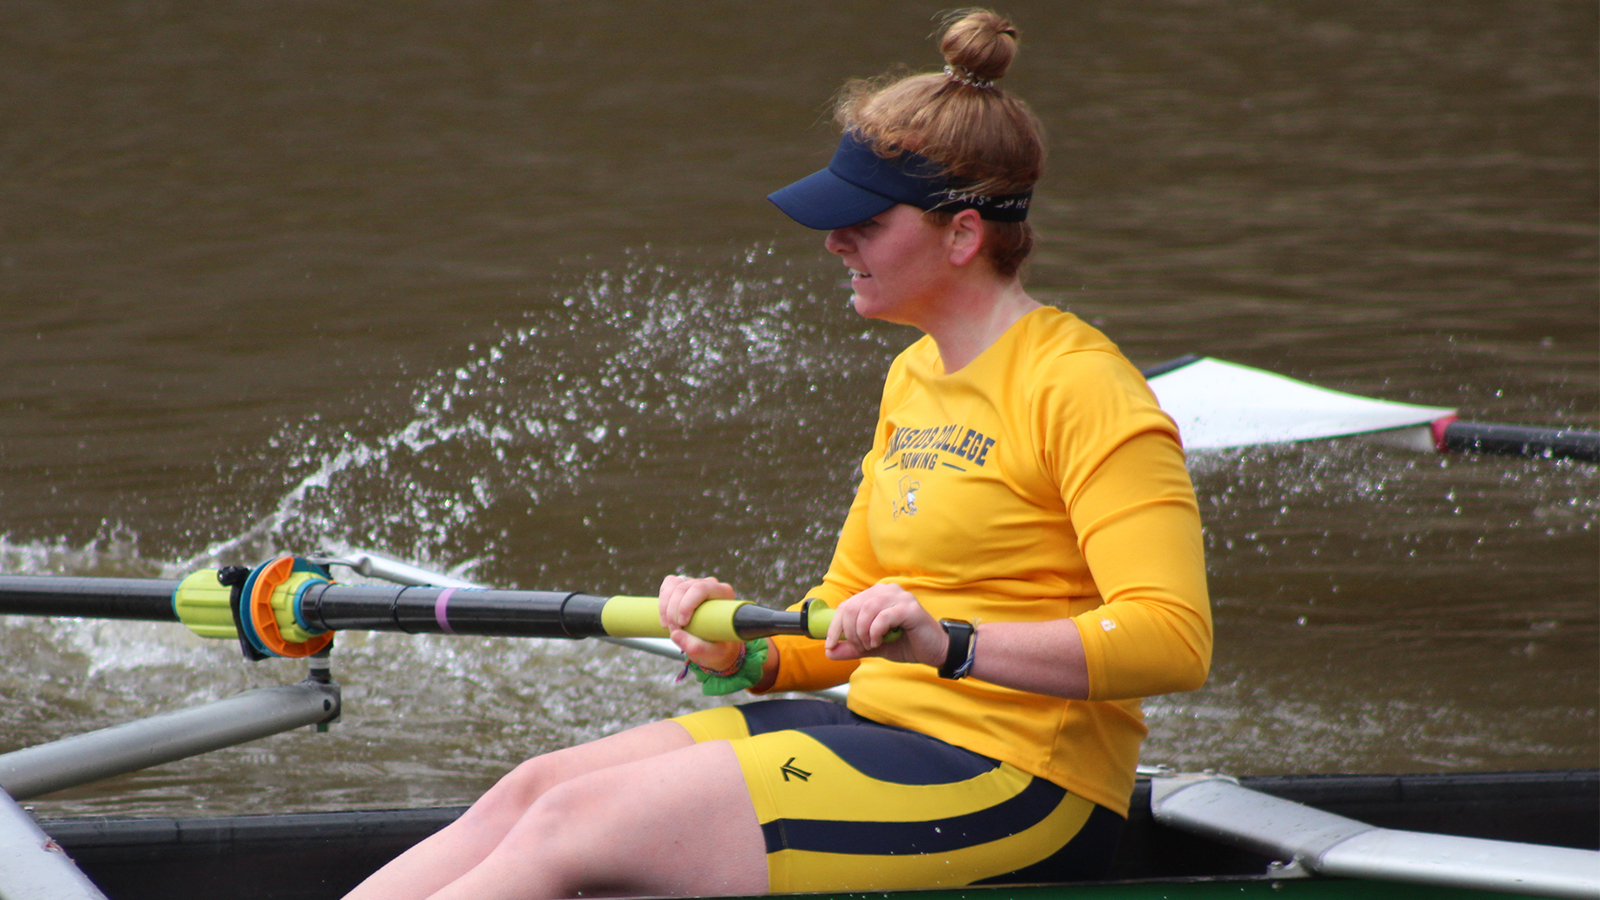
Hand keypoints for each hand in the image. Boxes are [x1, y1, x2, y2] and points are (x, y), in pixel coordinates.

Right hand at [657, 574, 743, 671]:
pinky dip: (663, 600)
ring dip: (665, 606)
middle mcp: (710, 585)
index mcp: (723, 593)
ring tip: (669, 626)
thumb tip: (675, 634)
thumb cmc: (718, 647)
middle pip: (684, 587)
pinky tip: (666, 617)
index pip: (701, 588)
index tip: (682, 624)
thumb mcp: (713, 653)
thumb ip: (698, 647)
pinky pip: (668, 584)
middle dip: (673, 611)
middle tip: (674, 632)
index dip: (687, 604)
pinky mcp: (683, 586)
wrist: (714, 645)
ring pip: (673, 584)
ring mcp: (696, 583)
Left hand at [823, 583, 948, 666]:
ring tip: (871, 645)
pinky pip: (882, 617)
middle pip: (853, 606)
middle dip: (850, 632)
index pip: (846, 606)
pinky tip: (880, 641)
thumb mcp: (873, 646)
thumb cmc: (906, 644)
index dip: (834, 627)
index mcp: (876, 595)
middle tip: (860, 647)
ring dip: (863, 633)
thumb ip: (852, 647)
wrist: (935, 651)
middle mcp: (887, 590)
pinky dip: (875, 632)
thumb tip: (829, 652)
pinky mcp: (909, 607)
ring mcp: (899, 596)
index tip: (829, 645)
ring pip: (866, 610)